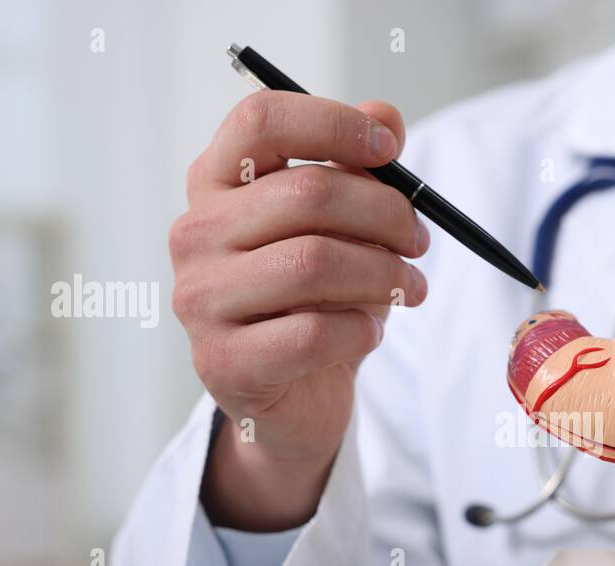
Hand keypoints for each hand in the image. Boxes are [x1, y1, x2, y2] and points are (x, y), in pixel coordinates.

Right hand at [169, 91, 429, 529]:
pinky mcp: (223, 362)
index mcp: (216, 182)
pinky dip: (360, 329)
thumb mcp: (342, 229)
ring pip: (313, 263)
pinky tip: (369, 331)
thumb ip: (360, 170)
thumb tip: (386, 117)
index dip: (333, 125)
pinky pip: (311, 333)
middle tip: (419, 241)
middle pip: (308, 193)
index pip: (261, 121)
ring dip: (384, 275)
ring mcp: (200, 300)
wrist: (292, 400)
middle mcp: (195, 233)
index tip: (391, 151)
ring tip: (411, 289)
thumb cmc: (315, 301)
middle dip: (385, 214)